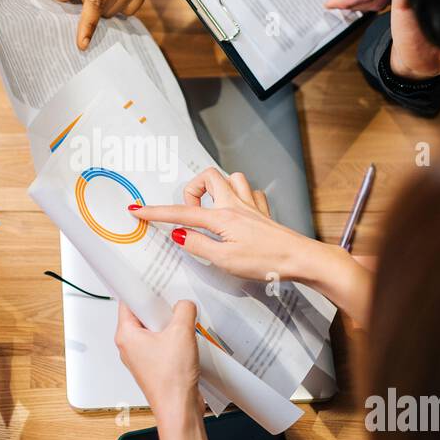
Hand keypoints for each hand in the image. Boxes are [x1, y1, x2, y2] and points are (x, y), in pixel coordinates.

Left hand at [115, 300, 201, 424]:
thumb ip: (183, 310)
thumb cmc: (171, 380)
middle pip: (143, 314)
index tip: (151, 280)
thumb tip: (185, 305)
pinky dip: (174, 339)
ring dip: (170, 325)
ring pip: (155, 330)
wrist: (179, 409)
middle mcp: (130, 346)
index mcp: (126, 335)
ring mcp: (142, 357)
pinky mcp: (155, 365)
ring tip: (183, 324)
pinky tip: (187, 340)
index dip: (141, 289)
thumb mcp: (181, 332)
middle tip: (173, 304)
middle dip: (160, 308)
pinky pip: (163, 344)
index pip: (127, 302)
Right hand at [130, 167, 315, 282]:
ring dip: (217, 188)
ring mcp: (251, 206)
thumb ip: (199, 245)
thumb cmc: (267, 262)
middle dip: (192, 190)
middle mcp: (236, 205)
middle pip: (208, 177)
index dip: (157, 212)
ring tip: (211, 208)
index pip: (182, 213)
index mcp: (222, 218)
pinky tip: (239, 210)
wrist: (301, 259)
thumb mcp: (225, 261)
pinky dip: (241, 196)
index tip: (138, 210)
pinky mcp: (264, 213)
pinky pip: (251, 192)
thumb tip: (180, 234)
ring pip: (231, 179)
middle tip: (189, 212)